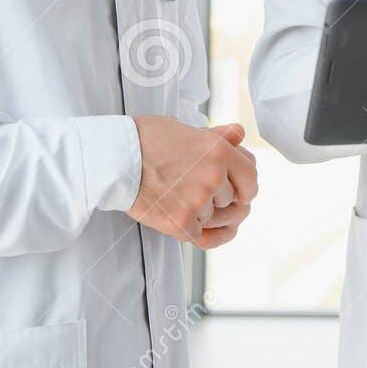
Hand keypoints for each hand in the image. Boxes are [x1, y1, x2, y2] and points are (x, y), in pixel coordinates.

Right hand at [127, 117, 258, 248]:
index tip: (241, 190)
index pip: (251, 175)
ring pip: (218, 217)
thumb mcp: (186, 129)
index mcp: (219, 151)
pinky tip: (217, 231)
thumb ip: (217, 137)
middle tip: (211, 195)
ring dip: (209, 214)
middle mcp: (214, 177)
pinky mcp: (181, 223)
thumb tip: (239, 134)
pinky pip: (208, 238)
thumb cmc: (147, 139)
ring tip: (197, 206)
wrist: (115, 158)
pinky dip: (215, 236)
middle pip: (234, 198)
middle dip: (224, 198)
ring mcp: (198, 202)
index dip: (247, 184)